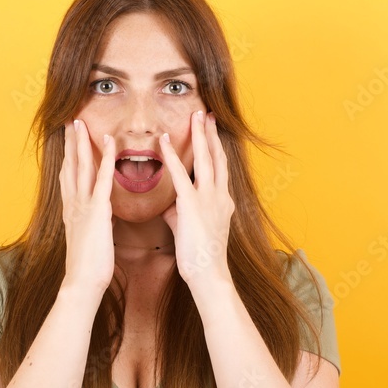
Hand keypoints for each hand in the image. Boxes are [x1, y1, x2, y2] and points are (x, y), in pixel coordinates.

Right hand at [59, 118, 116, 296]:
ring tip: (80, 122)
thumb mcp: (91, 238)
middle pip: (69, 165)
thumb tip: (104, 214)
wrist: (82, 281)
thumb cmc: (89, 265)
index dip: (67, 156)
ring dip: (81, 142)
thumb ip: (96, 222)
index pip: (68, 177)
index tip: (68, 140)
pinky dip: (104, 158)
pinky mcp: (97, 210)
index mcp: (71, 210)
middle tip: (69, 121)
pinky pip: (102, 178)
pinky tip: (108, 141)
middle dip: (69, 142)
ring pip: (80, 166)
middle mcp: (73, 204)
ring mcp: (83, 206)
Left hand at [159, 110, 234, 287]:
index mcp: (222, 201)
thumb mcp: (192, 228)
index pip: (220, 168)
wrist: (208, 274)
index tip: (212, 129)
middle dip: (211, 134)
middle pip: (217, 157)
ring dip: (199, 136)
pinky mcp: (192, 205)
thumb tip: (170, 204)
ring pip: (205, 160)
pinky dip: (172, 156)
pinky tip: (165, 141)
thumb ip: (181, 211)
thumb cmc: (199, 256)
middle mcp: (220, 196)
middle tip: (207, 113)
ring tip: (196, 116)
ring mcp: (208, 199)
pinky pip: (180, 175)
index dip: (216, 147)